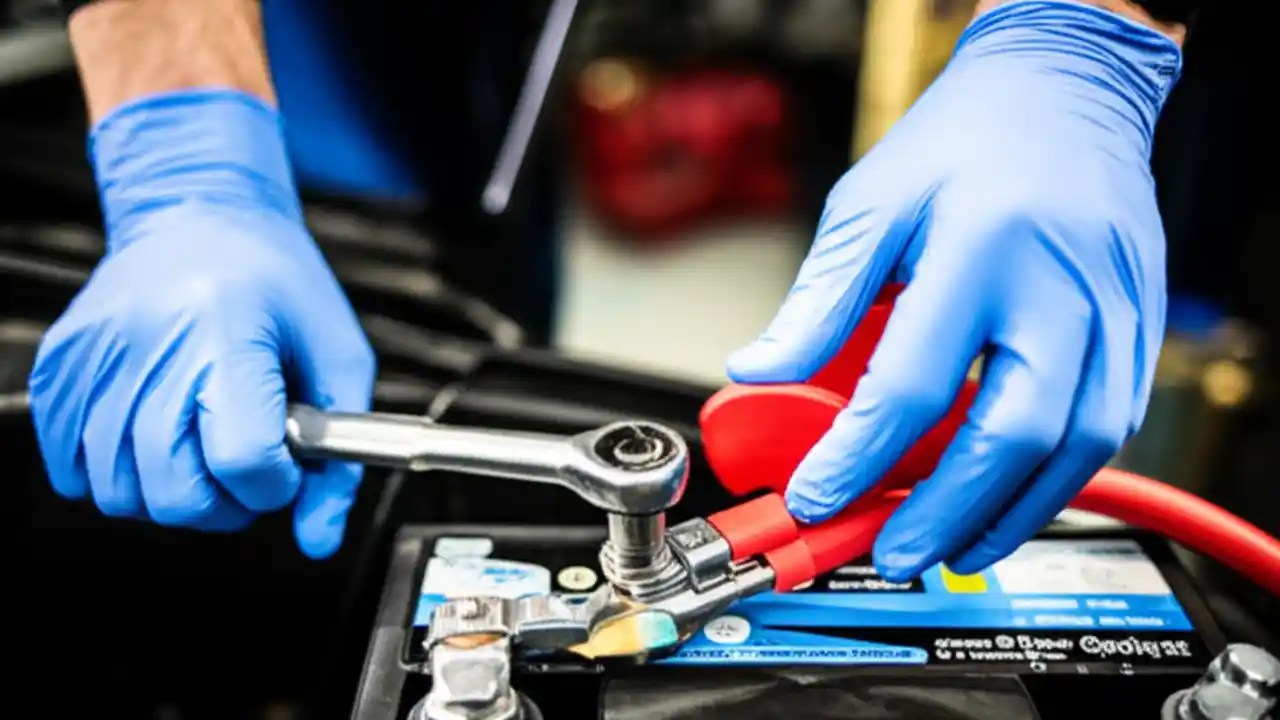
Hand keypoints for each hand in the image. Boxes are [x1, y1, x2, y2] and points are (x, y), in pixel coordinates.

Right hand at [28, 90, 375, 557]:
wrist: (199, 214)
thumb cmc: (277, 282)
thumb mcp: (339, 357)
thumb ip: (338, 460)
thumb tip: (320, 540)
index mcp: (226, 334)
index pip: (241, 458)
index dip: (273, 483)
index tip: (284, 462)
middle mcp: (151, 344)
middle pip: (174, 491)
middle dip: (224, 502)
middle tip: (244, 466)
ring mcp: (95, 357)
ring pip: (120, 493)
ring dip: (169, 493)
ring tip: (200, 446)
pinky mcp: (59, 368)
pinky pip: (70, 471)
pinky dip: (115, 474)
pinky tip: (153, 437)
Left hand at [726, 3, 1181, 579]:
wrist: (1064, 90)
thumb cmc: (965, 141)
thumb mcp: (870, 205)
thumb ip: (819, 300)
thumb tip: (757, 371)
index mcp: (979, 250)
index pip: (911, 385)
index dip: (856, 456)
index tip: (813, 497)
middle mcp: (1058, 287)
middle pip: (1011, 434)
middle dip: (945, 511)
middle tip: (893, 550)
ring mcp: (1112, 310)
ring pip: (1076, 447)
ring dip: (1007, 514)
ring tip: (949, 546)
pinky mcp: (1139, 327)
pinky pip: (1108, 426)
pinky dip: (1055, 479)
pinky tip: (1006, 500)